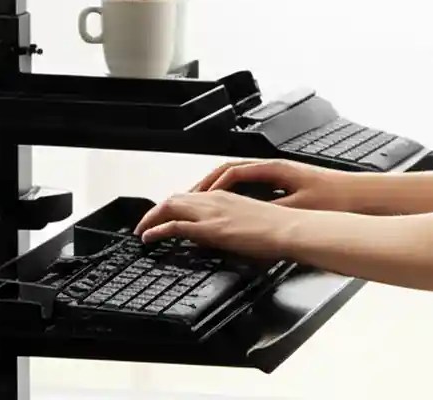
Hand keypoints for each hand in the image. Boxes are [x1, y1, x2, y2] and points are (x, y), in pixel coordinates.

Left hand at [134, 190, 296, 259]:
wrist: (290, 229)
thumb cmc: (280, 227)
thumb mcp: (253, 220)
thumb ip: (235, 222)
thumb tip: (228, 233)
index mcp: (227, 196)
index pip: (192, 196)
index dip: (175, 205)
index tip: (166, 215)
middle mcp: (215, 199)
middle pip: (176, 198)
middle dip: (157, 209)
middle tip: (147, 222)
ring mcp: (211, 212)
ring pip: (170, 207)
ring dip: (152, 217)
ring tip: (142, 230)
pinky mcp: (209, 228)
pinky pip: (174, 226)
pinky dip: (157, 229)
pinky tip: (148, 237)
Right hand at [190, 159, 355, 211]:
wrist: (359, 194)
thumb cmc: (334, 197)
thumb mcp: (300, 207)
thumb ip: (272, 211)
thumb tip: (248, 217)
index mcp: (273, 169)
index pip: (231, 172)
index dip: (210, 186)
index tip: (194, 199)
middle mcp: (272, 167)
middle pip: (228, 172)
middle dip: (205, 186)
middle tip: (186, 201)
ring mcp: (277, 173)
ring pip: (237, 177)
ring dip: (217, 189)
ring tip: (200, 203)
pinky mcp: (284, 183)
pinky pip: (249, 184)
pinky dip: (233, 193)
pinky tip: (229, 207)